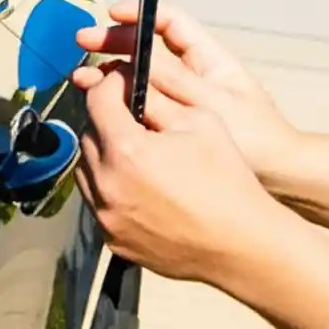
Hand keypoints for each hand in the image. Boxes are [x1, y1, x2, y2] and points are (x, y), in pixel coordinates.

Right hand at [74, 1, 297, 181]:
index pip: (168, 22)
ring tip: (82, 80)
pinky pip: (141, 107)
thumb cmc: (257, 139)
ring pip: (139, 77)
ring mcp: (181, 101)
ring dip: (110, 74)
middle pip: (147, 47)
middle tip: (82, 45)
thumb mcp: (210, 105)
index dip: (139, 14)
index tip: (110, 16)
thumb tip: (131, 61)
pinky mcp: (172, 127)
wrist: (280, 179)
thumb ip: (171, 82)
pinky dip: (119, 103)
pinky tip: (99, 109)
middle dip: (113, 43)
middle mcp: (192, 74)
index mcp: (208, 59)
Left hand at [74, 66, 285, 284]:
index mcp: (126, 150)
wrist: (240, 246)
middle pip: (89, 135)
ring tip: (136, 154)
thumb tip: (131, 81)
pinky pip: (98, 203)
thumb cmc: (226, 180)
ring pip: (87, 171)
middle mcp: (106, 184)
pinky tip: (140, 186)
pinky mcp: (111, 239)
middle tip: (134, 117)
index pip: (97, 100)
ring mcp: (105, 216)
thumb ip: (157, 99)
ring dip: (104, 155)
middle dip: (107, 119)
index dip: (111, 84)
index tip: (124, 82)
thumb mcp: (198, 122)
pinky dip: (111, 188)